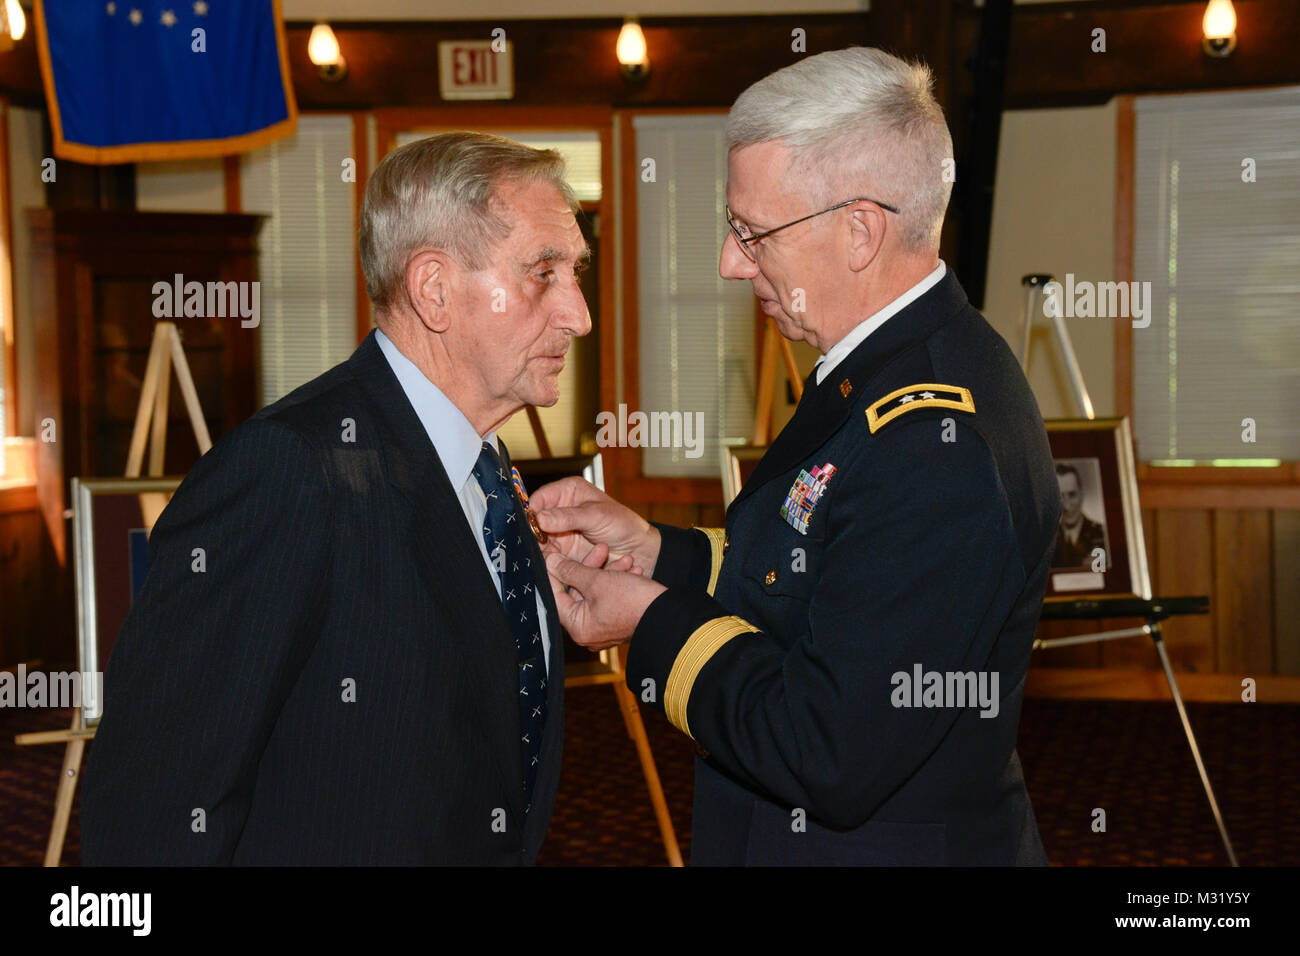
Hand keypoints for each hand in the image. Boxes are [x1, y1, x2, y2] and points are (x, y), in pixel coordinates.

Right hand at [529, 477, 661, 574]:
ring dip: (543, 553)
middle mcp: (560, 512)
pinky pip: (551, 559)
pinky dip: (552, 564)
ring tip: (548, 559)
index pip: (539, 499)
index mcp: (568, 492)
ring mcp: (560, 533)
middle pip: (535, 523)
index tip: (529, 527)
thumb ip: (568, 517)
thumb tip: (540, 518)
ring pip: (540, 543)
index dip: (531, 512)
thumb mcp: (596, 516)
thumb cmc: (624, 525)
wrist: (640, 551)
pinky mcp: (564, 553)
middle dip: (533, 536)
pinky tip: (554, 567)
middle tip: (536, 547)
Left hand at [545, 551, 666, 650]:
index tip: (556, 553)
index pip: (556, 595)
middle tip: (601, 548)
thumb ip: (571, 570)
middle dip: (593, 567)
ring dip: (609, 572)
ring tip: (627, 559)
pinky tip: (633, 570)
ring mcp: (603, 629)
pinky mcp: (618, 623)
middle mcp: (587, 632)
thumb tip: (549, 562)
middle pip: (579, 592)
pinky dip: (618, 583)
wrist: (669, 614)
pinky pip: (610, 600)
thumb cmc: (632, 600)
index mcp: (577, 627)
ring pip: (597, 593)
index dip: (556, 571)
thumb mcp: (598, 580)